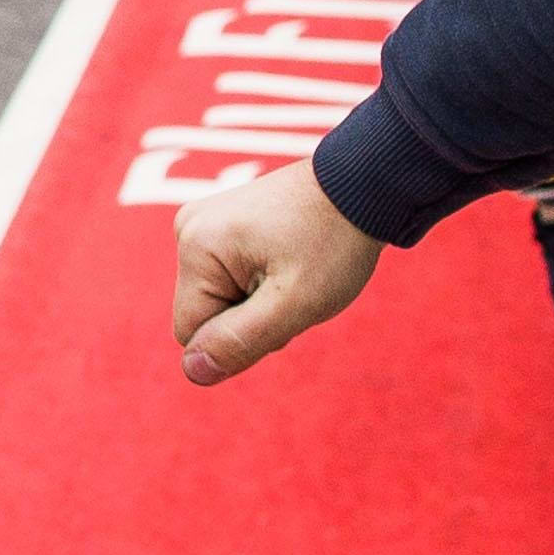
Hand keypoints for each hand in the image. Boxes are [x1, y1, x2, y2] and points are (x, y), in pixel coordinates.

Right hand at [169, 158, 380, 383]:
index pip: (193, 334)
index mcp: (197, 247)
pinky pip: (229, 275)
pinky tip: (291, 259)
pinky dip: (262, 279)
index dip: (240, 337)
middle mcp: (189, 228)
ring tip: (298, 270)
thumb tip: (192, 371)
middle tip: (296, 287)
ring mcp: (205, 221)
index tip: (282, 305)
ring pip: (221, 297)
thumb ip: (240, 341)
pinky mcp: (223, 221)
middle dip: (252, 317)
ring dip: (260, 300)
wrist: (364, 183)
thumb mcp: (294, 304)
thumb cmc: (333, 241)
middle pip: (207, 314)